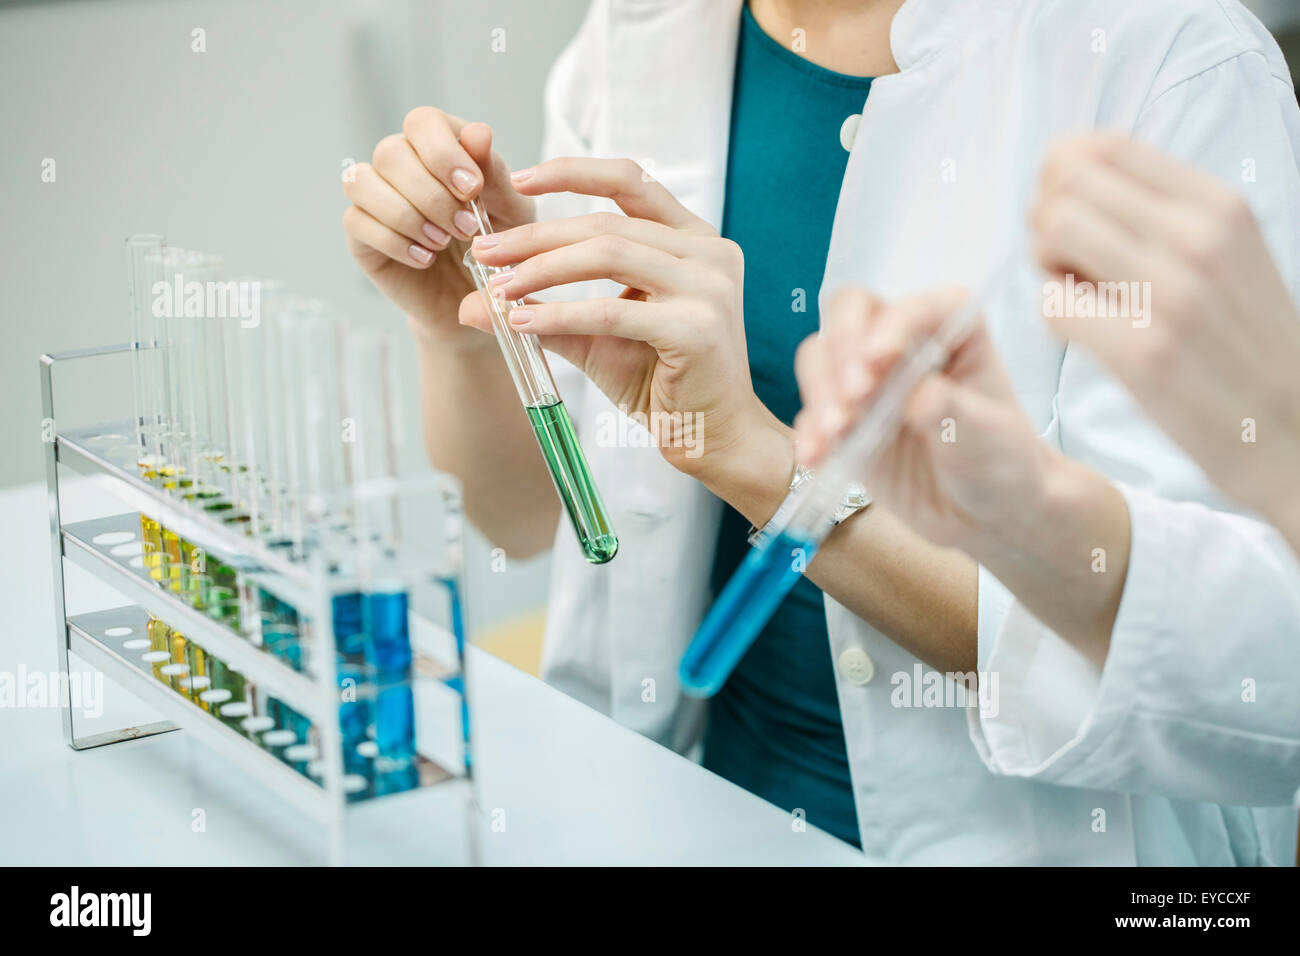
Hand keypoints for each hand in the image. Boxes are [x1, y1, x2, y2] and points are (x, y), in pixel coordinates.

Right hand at [342, 109, 533, 341]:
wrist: (480, 297)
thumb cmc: (497, 244)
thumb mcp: (510, 210)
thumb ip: (494, 172)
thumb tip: (477, 133)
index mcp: (437, 145)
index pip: (422, 122)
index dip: (443, 152)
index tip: (472, 188)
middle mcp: (400, 164)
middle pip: (391, 153)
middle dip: (431, 195)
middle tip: (466, 228)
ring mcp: (375, 197)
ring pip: (362, 183)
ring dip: (407, 215)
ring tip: (442, 242)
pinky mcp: (361, 234)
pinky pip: (356, 222)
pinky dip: (394, 242)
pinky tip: (424, 259)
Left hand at [464, 158, 784, 498]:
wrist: (713, 436)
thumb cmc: (663, 382)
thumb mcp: (599, 336)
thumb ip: (546, 311)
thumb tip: (472, 303)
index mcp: (694, 239)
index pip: (630, 181)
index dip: (572, 172)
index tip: (518, 180)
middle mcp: (709, 252)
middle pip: (607, 223)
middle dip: (537, 236)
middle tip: (485, 252)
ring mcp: (708, 287)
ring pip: (608, 255)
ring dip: (543, 269)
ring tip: (499, 288)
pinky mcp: (697, 328)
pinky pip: (612, 311)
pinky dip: (560, 314)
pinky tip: (522, 321)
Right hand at [794, 287, 1131, 657]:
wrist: (985, 515)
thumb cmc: (1002, 461)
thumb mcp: (990, 437)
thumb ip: (955, 412)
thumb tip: (919, 397)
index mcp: (950, 330)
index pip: (914, 308)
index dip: (892, 327)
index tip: (879, 362)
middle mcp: (902, 344)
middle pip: (850, 314)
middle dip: (842, 349)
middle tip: (851, 397)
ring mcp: (867, 382)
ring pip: (821, 358)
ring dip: (820, 391)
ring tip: (833, 432)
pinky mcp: (843, 421)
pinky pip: (811, 414)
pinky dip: (808, 433)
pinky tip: (815, 457)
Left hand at [1032, 132, 1299, 537]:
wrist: (1294, 431)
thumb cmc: (1243, 345)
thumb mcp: (1226, 254)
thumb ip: (1160, 216)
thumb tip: (1070, 185)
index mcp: (1217, 206)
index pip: (1102, 147)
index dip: (1061, 182)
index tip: (1074, 223)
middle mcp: (1199, 237)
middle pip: (1064, 184)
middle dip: (1045, 223)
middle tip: (1068, 267)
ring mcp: (1172, 295)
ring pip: (1053, 231)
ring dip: (1047, 267)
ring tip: (1081, 298)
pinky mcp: (1144, 353)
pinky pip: (1053, 306)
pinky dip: (1055, 321)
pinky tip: (1089, 339)